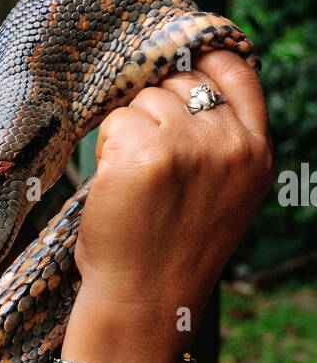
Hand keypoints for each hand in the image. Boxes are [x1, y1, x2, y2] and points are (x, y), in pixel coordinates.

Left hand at [72, 50, 274, 333]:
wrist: (144, 302)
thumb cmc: (172, 250)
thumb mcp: (226, 195)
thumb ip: (224, 141)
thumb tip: (195, 77)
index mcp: (256, 152)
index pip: (236, 70)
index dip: (203, 61)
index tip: (180, 67)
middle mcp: (229, 143)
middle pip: (179, 81)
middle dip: (156, 110)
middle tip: (150, 166)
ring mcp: (187, 145)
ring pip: (143, 100)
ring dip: (128, 131)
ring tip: (134, 183)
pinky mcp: (142, 152)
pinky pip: (115, 120)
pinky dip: (105, 148)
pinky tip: (115, 185)